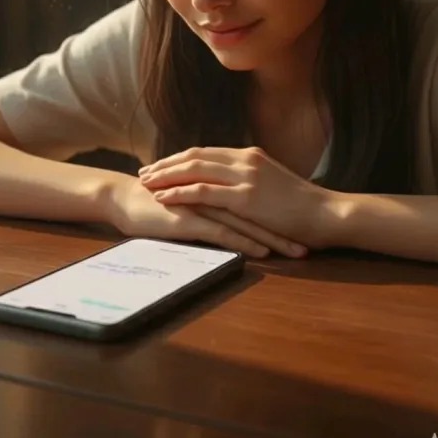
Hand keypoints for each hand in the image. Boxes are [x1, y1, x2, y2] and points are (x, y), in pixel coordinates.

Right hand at [106, 173, 306, 259]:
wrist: (124, 199)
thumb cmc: (157, 203)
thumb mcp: (192, 202)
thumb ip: (214, 204)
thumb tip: (235, 216)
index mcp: (218, 186)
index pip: (257, 200)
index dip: (281, 213)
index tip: (306, 228)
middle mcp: (215, 192)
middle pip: (258, 210)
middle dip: (285, 227)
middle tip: (313, 243)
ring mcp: (203, 205)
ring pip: (245, 221)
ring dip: (272, 237)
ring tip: (296, 251)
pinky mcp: (190, 219)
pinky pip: (222, 231)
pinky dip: (243, 241)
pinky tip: (261, 251)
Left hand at [139, 146, 336, 249]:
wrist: (327, 213)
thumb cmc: (303, 205)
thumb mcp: (274, 183)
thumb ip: (252, 179)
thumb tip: (234, 185)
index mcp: (250, 155)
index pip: (205, 151)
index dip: (180, 158)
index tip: (161, 165)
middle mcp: (244, 160)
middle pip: (194, 156)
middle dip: (166, 164)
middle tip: (144, 172)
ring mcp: (245, 177)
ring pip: (195, 171)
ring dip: (166, 177)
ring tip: (146, 185)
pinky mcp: (245, 198)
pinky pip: (204, 192)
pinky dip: (180, 193)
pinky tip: (164, 199)